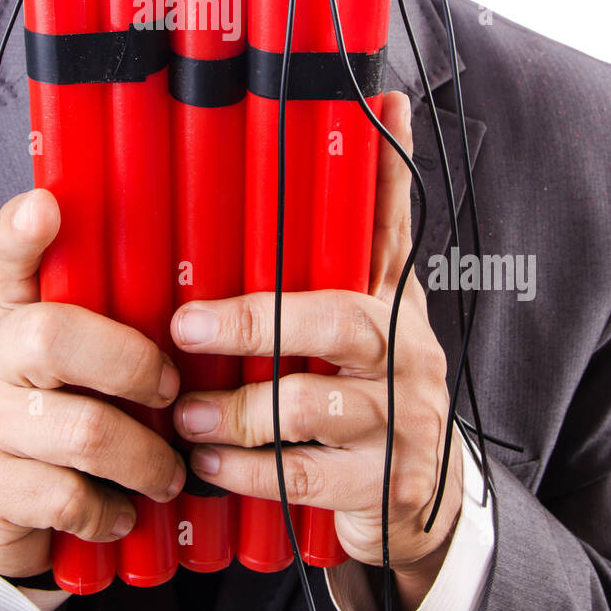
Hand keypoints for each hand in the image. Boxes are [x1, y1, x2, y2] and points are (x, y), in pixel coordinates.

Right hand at [0, 189, 184, 577]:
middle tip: (168, 393)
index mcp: (17, 315)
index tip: (46, 206)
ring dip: (144, 459)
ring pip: (82, 431)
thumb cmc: (65, 418)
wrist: (2, 511)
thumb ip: (115, 330)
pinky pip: (68, 498)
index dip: (23, 232)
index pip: (9, 259)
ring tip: (165, 473)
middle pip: (54, 338)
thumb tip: (203, 310)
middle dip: (133, 367)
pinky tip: (121, 511)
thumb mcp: (80, 367)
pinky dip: (112, 510)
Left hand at [170, 90, 462, 610]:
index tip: (382, 108)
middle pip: (337, 322)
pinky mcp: (385, 484)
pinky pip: (303, 477)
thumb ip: (341, 254)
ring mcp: (403, 421)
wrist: (424, 502)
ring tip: (185, 415)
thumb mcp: (363, 323)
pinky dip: (247, 473)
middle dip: (256, 324)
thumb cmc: (370, 394)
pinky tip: (209, 465)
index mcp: (392, 303)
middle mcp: (407, 352)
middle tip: (186, 327)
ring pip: (309, 408)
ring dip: (236, 413)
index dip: (385, 174)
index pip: (392, 227)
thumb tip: (342, 142)